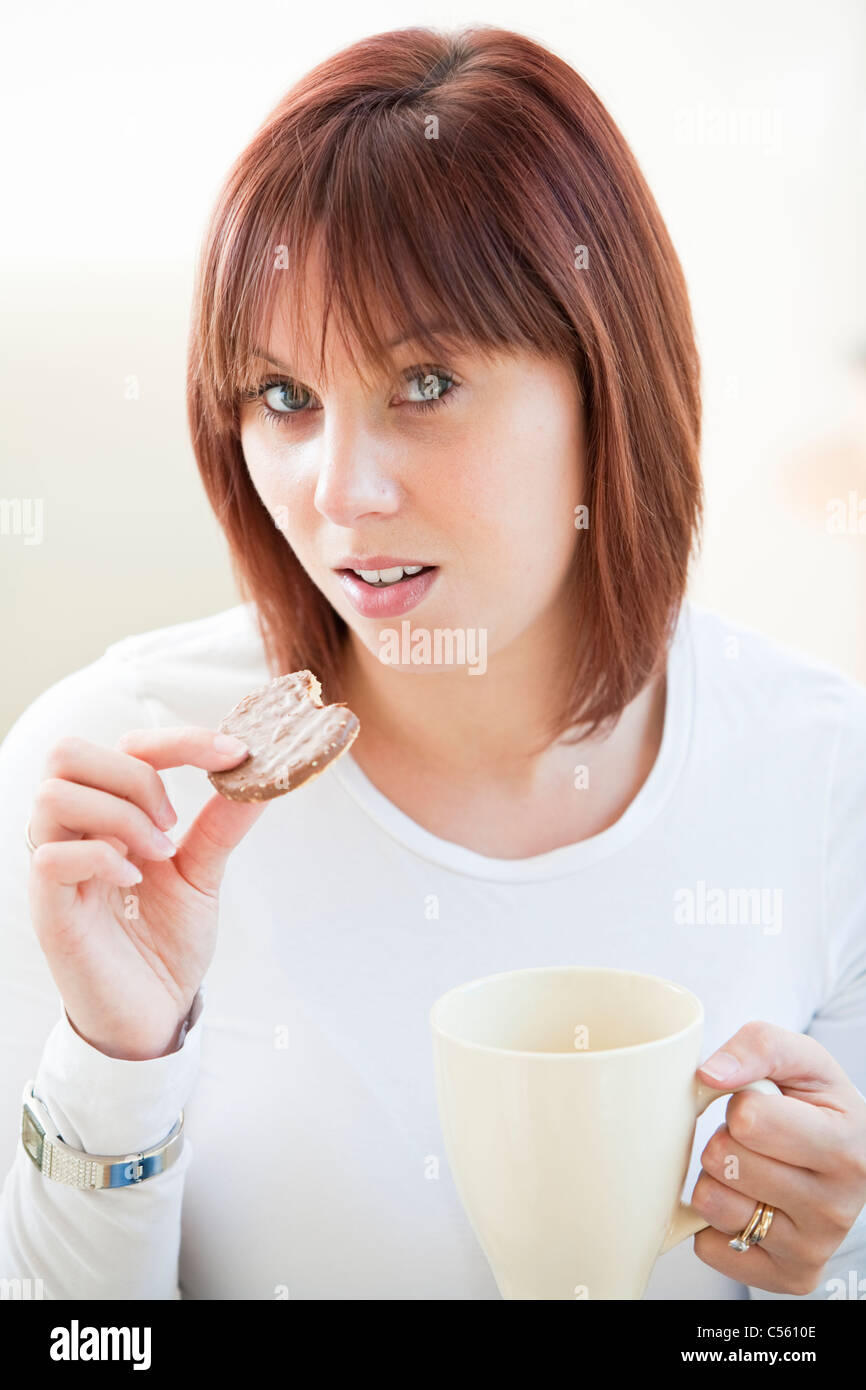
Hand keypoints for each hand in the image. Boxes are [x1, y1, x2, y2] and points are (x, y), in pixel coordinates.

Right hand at [28, 727, 265, 1060]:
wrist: (154, 1015)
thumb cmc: (166, 943)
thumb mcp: (203, 873)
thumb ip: (222, 823)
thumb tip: (259, 773)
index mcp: (107, 814)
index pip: (125, 746)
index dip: (179, 741)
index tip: (234, 753)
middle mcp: (73, 832)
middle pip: (67, 754)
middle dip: (135, 774)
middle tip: (172, 823)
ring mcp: (56, 868)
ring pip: (53, 795)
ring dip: (119, 815)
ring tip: (158, 854)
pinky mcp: (50, 908)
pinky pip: (51, 857)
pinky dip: (102, 857)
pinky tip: (135, 881)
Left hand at [690, 1021, 865, 1294]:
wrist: (842, 1154)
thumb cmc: (812, 1102)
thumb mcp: (798, 1059)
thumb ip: (756, 1047)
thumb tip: (708, 1075)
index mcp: (845, 1145)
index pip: (749, 1119)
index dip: (740, 1104)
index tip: (761, 1107)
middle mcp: (837, 1207)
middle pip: (724, 1162)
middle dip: (724, 1140)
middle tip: (753, 1142)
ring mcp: (814, 1249)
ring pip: (712, 1205)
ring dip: (715, 1180)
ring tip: (748, 1171)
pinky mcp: (788, 1278)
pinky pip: (709, 1248)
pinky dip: (714, 1224)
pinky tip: (746, 1204)